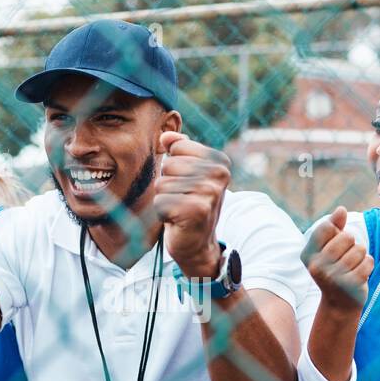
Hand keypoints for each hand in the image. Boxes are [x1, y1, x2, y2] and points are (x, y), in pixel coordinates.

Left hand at [154, 131, 229, 278]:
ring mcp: (209, 192)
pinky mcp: (196, 210)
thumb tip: (165, 136)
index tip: (187, 184)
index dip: (173, 166)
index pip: (177, 147)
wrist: (197, 244)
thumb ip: (178, 150)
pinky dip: (162, 213)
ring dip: (165, 199)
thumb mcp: (187, 174)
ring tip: (180, 209)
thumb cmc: (189, 205)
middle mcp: (218, 175)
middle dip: (168, 183)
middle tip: (182, 199)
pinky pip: (160, 201)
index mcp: (219, 161)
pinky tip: (177, 220)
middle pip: (168, 165)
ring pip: (162, 183)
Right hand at [302, 207, 373, 313]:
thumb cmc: (335, 269)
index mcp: (308, 254)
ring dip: (361, 256)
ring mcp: (332, 277)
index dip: (337, 232)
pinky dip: (368, 265)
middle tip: (346, 258)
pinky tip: (360, 273)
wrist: (339, 303)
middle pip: (347, 237)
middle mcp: (316, 266)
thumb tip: (341, 209)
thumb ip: (334, 227)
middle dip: (352, 244)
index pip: (328, 226)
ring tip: (353, 267)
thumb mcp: (330, 247)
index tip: (334, 246)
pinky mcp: (349, 285)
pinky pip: (368, 261)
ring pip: (360, 249)